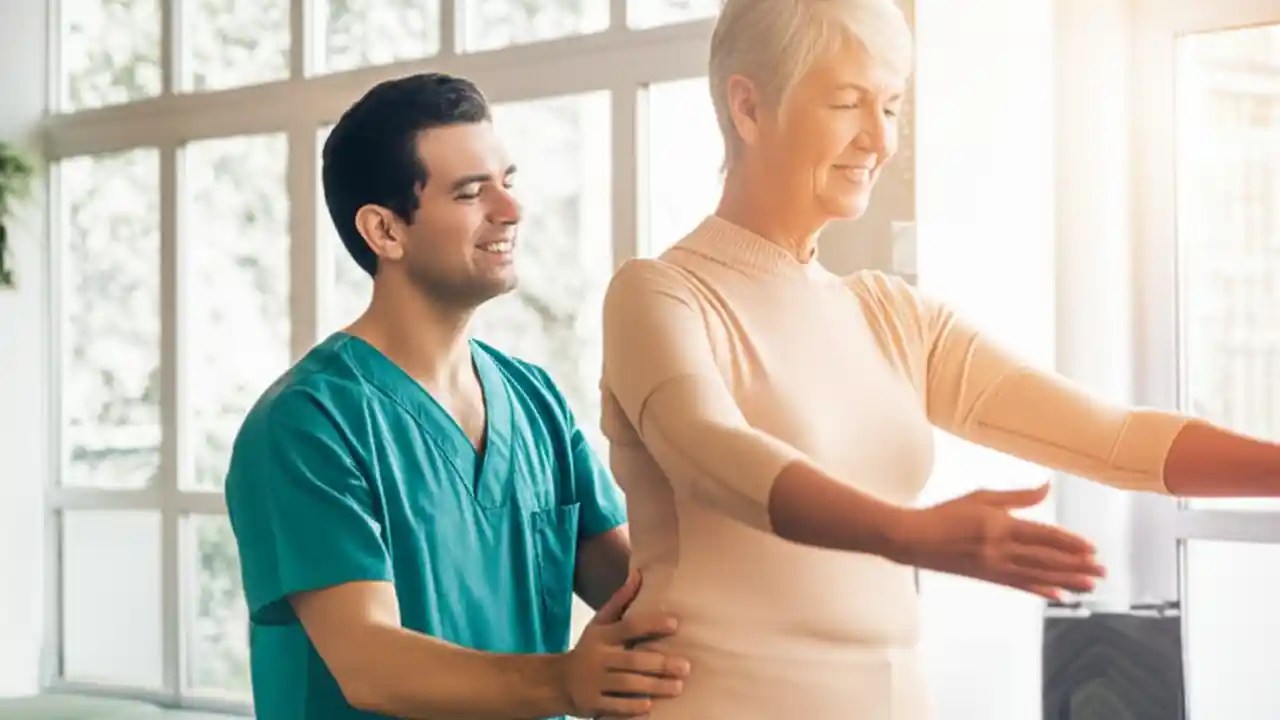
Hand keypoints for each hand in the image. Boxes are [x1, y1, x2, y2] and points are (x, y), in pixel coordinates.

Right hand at [557, 569, 689, 717]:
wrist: (556, 681)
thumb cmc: (588, 649)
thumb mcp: (599, 623)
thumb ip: (620, 601)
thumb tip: (639, 574)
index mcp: (602, 636)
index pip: (628, 627)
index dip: (651, 624)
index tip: (675, 623)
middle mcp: (598, 658)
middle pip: (632, 660)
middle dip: (660, 664)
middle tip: (686, 666)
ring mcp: (594, 682)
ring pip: (627, 685)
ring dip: (654, 686)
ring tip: (678, 687)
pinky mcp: (591, 703)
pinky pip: (615, 706)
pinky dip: (632, 707)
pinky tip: (650, 706)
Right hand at [887, 483, 1104, 601]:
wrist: (915, 539)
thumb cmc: (946, 514)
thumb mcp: (981, 497)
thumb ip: (1017, 496)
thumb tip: (1046, 487)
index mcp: (1001, 526)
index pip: (1044, 536)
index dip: (1070, 543)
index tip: (1092, 549)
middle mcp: (1001, 549)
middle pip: (1047, 559)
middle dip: (1076, 566)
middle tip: (1102, 572)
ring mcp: (995, 566)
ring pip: (1038, 575)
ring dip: (1066, 581)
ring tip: (1089, 586)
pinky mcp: (988, 577)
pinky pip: (1019, 585)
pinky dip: (1040, 590)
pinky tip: (1057, 595)